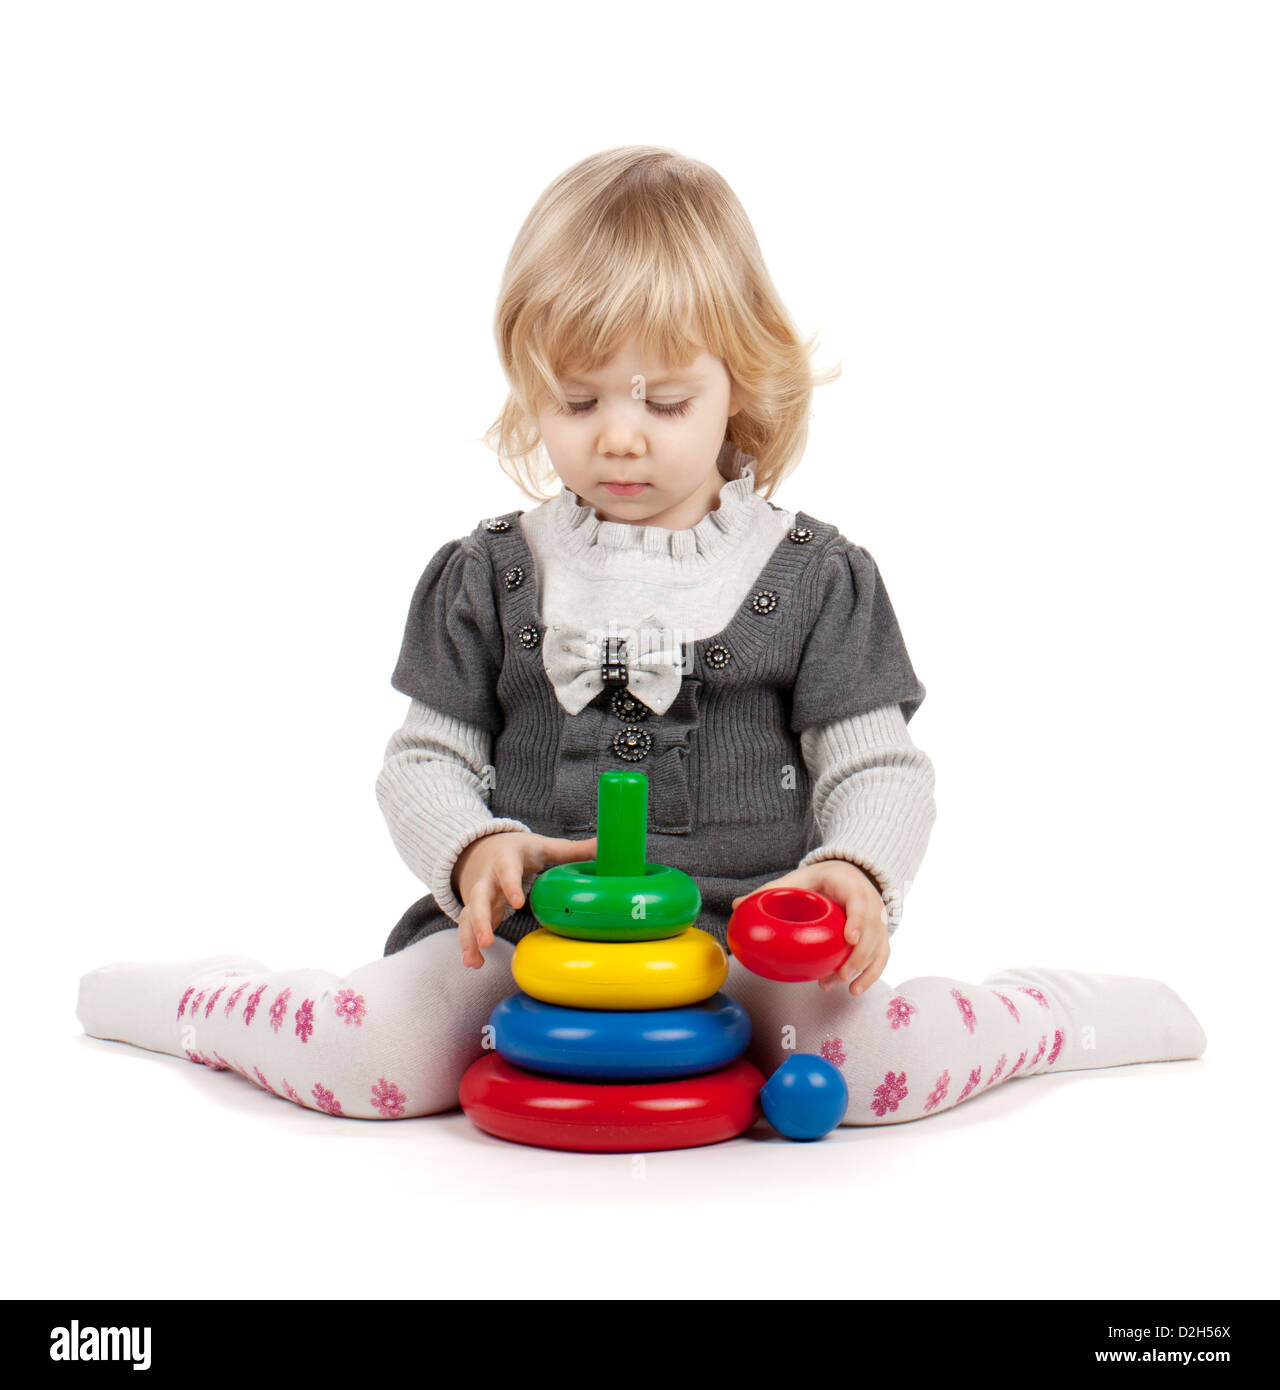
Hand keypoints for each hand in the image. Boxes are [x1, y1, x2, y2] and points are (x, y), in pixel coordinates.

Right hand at [451, 831, 597, 968]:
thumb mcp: (544, 846)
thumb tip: (605, 844)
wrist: (484, 849)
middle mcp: (488, 878)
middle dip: (480, 919)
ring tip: (474, 961)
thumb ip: (573, 850)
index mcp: (507, 860)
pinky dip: (469, 945)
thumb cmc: (521, 850)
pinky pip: (467, 928)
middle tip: (487, 941)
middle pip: (479, 897)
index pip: (507, 871)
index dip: (511, 885)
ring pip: (469, 916)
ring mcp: (478, 895)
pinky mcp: (474, 910)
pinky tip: (474, 964)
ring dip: (470, 937)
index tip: (518, 903)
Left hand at [731, 860, 889, 995]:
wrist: (848, 875)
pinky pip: (881, 956)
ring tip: (847, 988)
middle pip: (873, 931)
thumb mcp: (799, 879)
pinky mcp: (879, 936)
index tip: (848, 938)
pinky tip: (855, 989)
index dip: (858, 921)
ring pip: (879, 947)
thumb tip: (737, 905)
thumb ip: (771, 891)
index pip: (860, 902)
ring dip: (865, 970)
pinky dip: (872, 974)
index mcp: (851, 885)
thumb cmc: (821, 880)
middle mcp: (871, 903)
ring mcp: (878, 921)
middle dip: (859, 956)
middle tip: (841, 975)